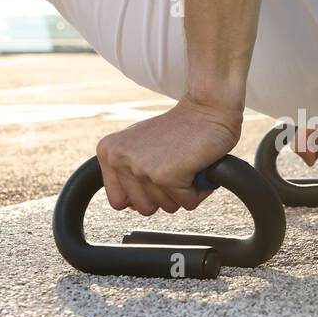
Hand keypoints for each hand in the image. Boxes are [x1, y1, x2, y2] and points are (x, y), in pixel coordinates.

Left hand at [95, 95, 242, 215]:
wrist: (208, 108)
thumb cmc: (181, 128)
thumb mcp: (141, 147)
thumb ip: (128, 174)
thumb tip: (128, 206)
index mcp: (109, 151)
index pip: (118, 201)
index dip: (143, 194)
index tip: (156, 173)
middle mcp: (120, 159)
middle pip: (143, 208)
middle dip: (165, 194)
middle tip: (174, 165)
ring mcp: (142, 168)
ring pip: (166, 207)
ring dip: (183, 190)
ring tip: (184, 163)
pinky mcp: (166, 176)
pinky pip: (187, 203)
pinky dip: (198, 190)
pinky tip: (195, 166)